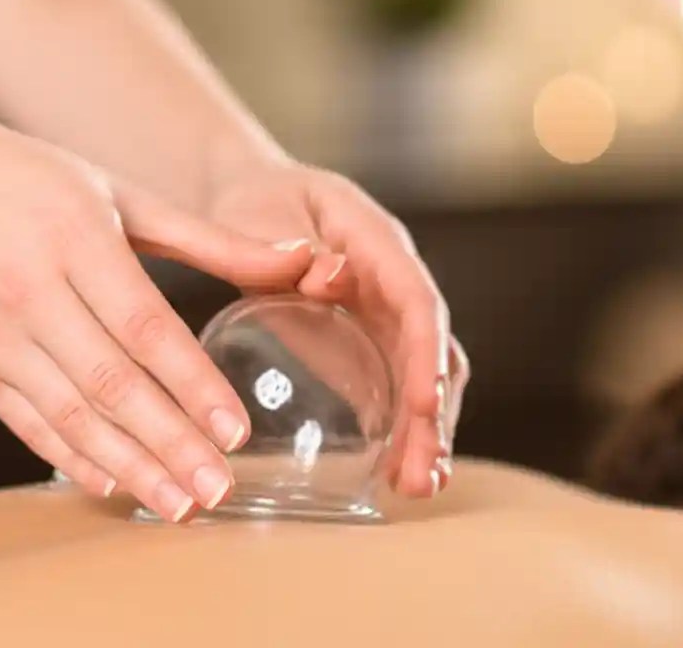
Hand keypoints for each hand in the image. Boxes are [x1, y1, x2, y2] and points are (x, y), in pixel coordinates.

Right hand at [0, 123, 314, 521]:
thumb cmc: (34, 181)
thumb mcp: (122, 194)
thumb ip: (210, 238)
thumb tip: (299, 257)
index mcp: (76, 239)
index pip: (143, 327)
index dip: (191, 384)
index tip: (236, 431)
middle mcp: (29, 291)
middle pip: (109, 384)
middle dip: (169, 444)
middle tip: (220, 490)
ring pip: (69, 416)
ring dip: (129, 466)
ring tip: (180, 505)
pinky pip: (28, 424)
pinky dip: (72, 459)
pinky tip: (114, 486)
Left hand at [197, 161, 469, 496]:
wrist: (249, 195)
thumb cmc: (253, 202)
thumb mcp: (260, 212)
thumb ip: (285, 244)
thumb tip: (331, 276)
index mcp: (376, 241)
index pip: (417, 301)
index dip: (427, 353)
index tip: (425, 405)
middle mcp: (394, 279)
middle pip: (432, 349)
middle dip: (433, 415)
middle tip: (422, 476)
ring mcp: (387, 310)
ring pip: (425, 373)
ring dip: (426, 431)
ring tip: (418, 487)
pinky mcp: (371, 338)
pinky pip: (397, 383)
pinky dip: (402, 428)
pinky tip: (396, 475)